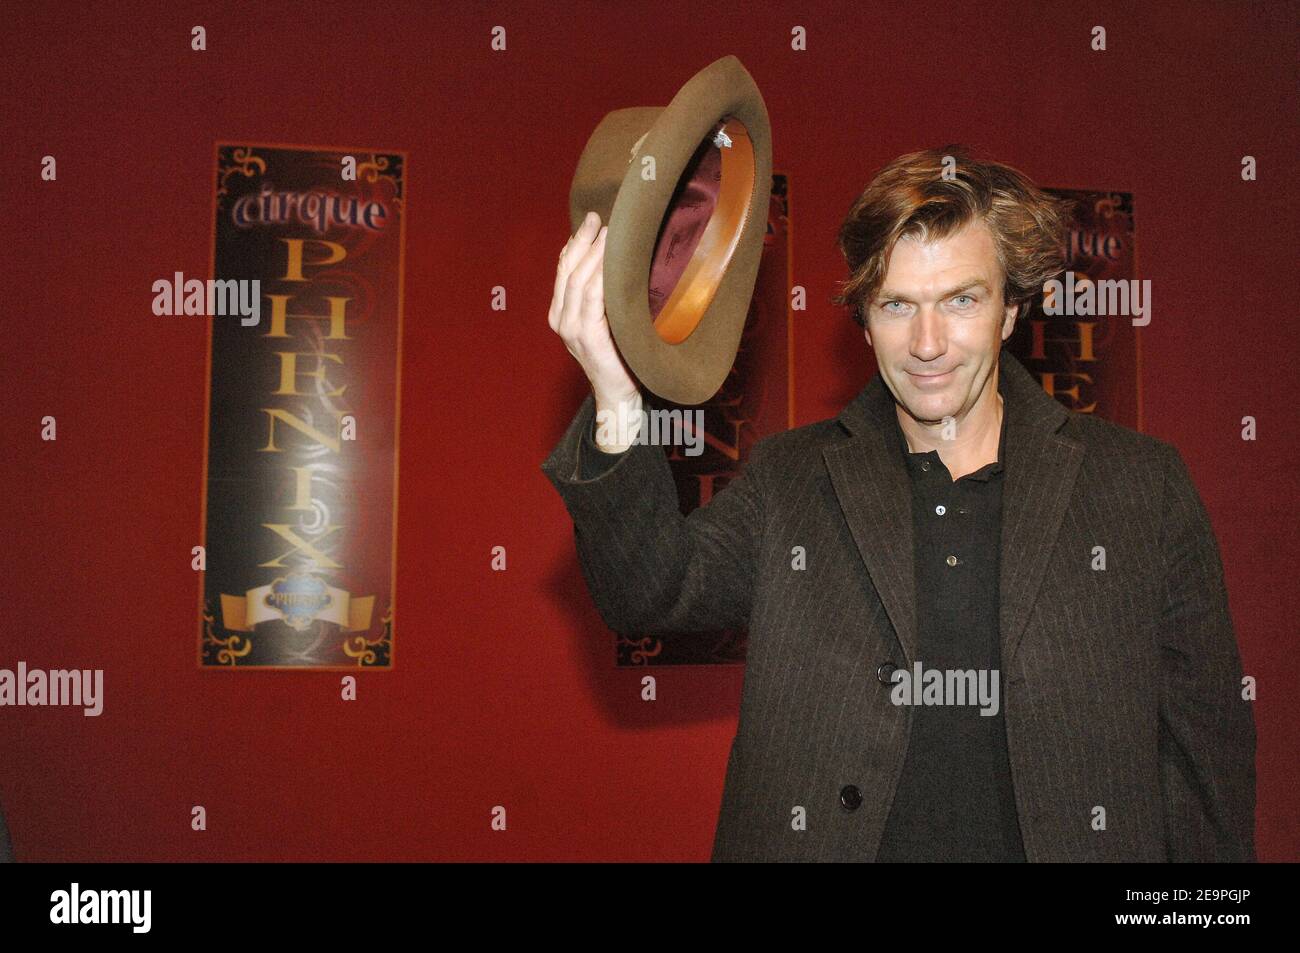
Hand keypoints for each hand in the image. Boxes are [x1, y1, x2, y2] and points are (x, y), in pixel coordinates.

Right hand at [549, 211, 639, 409]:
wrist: (618, 393)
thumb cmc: (617, 356)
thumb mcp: (604, 321)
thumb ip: (599, 298)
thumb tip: (611, 263)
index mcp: (560, 314)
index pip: (562, 271)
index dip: (574, 244)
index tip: (589, 222)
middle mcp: (560, 320)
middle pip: (568, 270)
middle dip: (583, 241)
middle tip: (598, 219)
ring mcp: (570, 328)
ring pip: (578, 280)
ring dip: (594, 254)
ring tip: (609, 234)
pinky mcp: (586, 335)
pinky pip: (592, 297)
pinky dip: (602, 276)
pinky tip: (612, 261)